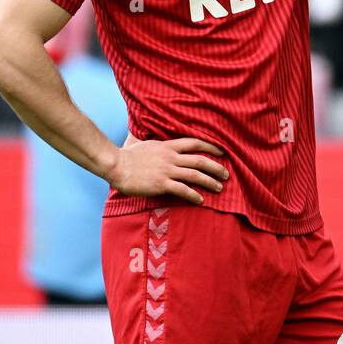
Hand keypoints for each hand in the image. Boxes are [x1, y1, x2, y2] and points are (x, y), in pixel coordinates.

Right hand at [106, 135, 228, 204]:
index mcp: (168, 146)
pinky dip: (194, 195)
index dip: (211, 146)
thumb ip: (159, 145)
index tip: (222, 152)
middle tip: (226, 174)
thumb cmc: (128, 155)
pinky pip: (182, 190)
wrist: (115, 164)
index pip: (195, 143)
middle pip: (200, 160)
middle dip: (216, 167)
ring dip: (210, 182)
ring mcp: (167, 170)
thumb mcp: (147, 144)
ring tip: (220, 188)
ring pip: (195, 175)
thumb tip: (164, 145)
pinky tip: (201, 200)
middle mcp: (171, 157)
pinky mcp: (161, 184)